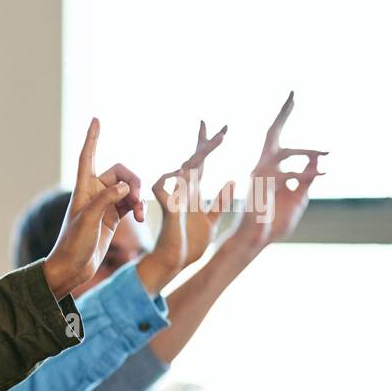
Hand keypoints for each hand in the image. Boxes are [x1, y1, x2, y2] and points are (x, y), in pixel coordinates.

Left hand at [42, 119, 145, 298]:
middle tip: (137, 199)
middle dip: (133, 182)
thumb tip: (126, 186)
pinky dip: (138, 208)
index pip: (87, 157)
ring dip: (138, 198)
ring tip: (140, 214)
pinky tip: (141, 219)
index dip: (93, 138)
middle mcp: (93, 193)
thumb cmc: (73, 245)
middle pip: (120, 172)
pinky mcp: (113, 217)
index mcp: (83, 189)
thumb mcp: (89, 221)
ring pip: (128, 188)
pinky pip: (131, 203)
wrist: (72, 268)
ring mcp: (104, 204)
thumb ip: (106, 200)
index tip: (96, 120)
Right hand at [138, 121, 230, 293]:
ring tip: (219, 141)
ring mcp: (175, 199)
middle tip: (222, 127)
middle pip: (194, 161)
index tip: (223, 129)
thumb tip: (230, 181)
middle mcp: (184, 193)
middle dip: (206, 144)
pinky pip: (161, 187)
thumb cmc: (189, 246)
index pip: (201, 165)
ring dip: (201, 155)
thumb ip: (220, 203)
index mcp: (194, 195)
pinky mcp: (167, 209)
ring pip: (184, 170)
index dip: (208, 146)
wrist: (174, 263)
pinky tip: (183, 174)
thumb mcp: (211, 222)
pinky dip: (171, 179)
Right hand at [223, 91, 326, 256]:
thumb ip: (306, 177)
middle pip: (272, 133)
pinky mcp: (263, 187)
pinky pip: (290, 175)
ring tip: (327, 155)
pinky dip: (307, 173)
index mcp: (268, 168)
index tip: (292, 97)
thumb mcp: (298, 196)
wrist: (254, 242)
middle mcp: (262, 166)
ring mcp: (260, 175)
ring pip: (286, 153)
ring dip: (308, 152)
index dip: (284, 116)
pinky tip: (322, 173)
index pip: (275, 136)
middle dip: (283, 113)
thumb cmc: (272, 223)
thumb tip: (318, 158)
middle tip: (293, 93)